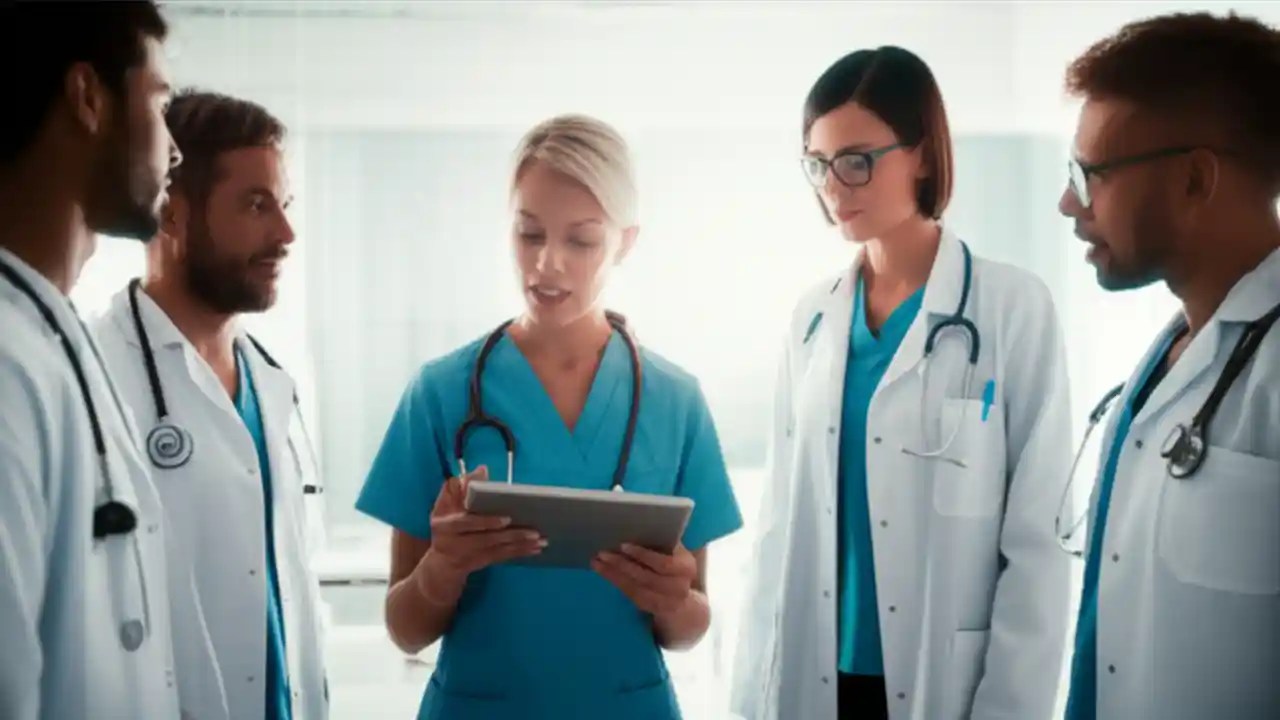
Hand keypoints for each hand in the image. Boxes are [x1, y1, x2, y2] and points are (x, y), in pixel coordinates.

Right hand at [415, 466, 545, 600]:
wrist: (442, 563)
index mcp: (447, 525)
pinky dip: (520, 552)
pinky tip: (536, 549)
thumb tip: (482, 469)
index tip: (507, 519)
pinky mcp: (483, 563)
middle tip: (534, 532)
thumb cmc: (445, 526)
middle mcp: (458, 542)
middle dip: (513, 536)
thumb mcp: (444, 505)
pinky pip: (504, 557)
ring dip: (522, 545)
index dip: (487, 522)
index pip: (467, 523)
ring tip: (541, 540)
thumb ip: (459, 486)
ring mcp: (471, 555)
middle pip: (488, 539)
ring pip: (499, 550)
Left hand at [592, 542, 696, 616]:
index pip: (664, 564)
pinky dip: (616, 582)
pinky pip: (631, 595)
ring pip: (636, 588)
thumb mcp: (676, 550)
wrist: (684, 597)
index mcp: (686, 568)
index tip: (623, 544)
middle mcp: (679, 588)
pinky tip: (603, 571)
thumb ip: (662, 537)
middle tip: (602, 552)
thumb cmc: (675, 562)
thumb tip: (635, 518)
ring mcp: (665, 602)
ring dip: (613, 575)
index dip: (643, 555)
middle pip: (646, 577)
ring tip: (597, 562)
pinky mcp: (651, 609)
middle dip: (622, 564)